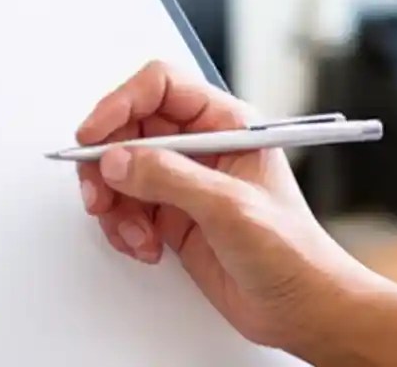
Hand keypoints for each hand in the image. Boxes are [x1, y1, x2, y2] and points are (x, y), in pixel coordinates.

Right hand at [76, 61, 373, 355]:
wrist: (301, 307)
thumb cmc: (291, 251)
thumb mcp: (229, 207)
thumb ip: (170, 178)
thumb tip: (118, 160)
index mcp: (228, 124)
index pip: (162, 87)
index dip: (122, 102)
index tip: (95, 134)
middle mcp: (203, 146)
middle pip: (131, 128)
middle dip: (107, 161)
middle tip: (99, 194)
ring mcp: (185, 182)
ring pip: (122, 170)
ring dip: (114, 202)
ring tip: (134, 233)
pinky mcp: (173, 216)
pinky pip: (126, 207)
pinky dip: (123, 227)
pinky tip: (146, 246)